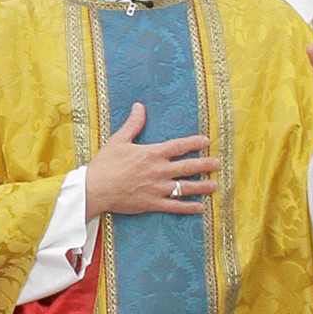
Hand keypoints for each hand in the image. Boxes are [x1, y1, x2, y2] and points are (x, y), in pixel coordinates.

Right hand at [83, 101, 215, 216]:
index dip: (194, 143)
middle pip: (187, 167)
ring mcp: (157, 189)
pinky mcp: (152, 204)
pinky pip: (174, 206)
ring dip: (202, 186)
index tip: (206, 141)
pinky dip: (188, 207)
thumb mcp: (118, 140)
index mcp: (152, 154)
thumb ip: (133, 124)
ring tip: (215, 185)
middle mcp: (158, 171)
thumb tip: (140, 106)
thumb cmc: (105, 164)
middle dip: (205, 165)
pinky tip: (200, 207)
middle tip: (218, 164)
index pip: (178, 146)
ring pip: (185, 187)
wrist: (94, 189)